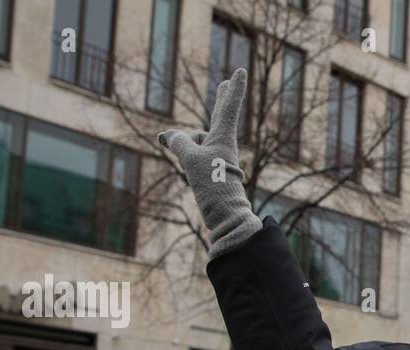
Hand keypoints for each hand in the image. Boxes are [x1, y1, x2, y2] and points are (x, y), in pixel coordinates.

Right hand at [157, 68, 261, 257]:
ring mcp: (218, 159)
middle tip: (227, 83)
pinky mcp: (212, 172)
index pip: (227, 107)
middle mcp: (223, 146)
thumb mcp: (191, 160)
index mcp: (224, 138)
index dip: (232, 89)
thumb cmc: (213, 187)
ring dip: (187, 148)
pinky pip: (194, 156)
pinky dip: (185, 155)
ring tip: (197, 172)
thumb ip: (179, 141)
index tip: (240, 71)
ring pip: (196, 143)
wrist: (226, 218)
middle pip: (219, 116)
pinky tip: (181, 162)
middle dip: (222, 99)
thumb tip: (169, 134)